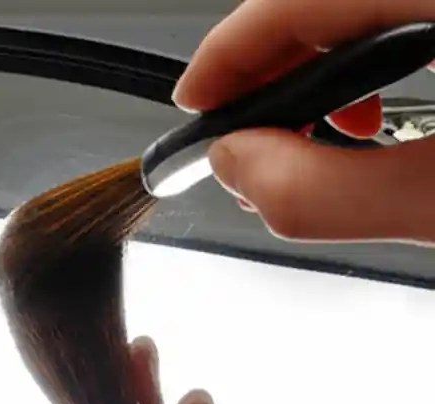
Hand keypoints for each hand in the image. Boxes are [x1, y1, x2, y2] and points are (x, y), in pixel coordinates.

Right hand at [173, 0, 434, 241]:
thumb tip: (238, 163)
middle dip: (272, 72)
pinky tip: (372, 120)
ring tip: (311, 141)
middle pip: (324, 3)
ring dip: (320, 72)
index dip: (228, 51)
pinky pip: (403, 15)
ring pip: (360, 9)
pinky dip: (373, 65)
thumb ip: (323, 190)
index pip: (296, 0)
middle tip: (243, 139)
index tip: (195, 104)